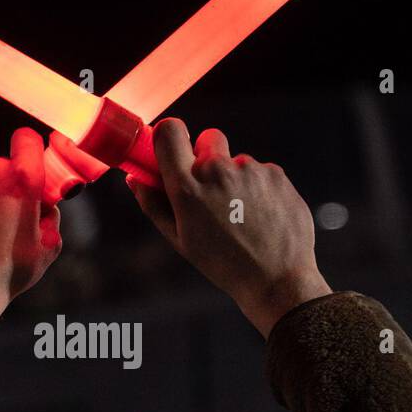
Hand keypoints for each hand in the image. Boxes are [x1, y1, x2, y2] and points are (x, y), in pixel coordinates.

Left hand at [0, 128, 61, 358]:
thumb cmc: (8, 270)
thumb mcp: (49, 246)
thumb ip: (52, 216)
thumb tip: (46, 207)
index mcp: (22, 180)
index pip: (27, 139)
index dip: (31, 152)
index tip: (34, 169)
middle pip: (5, 164)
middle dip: (11, 184)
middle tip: (14, 214)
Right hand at [127, 118, 331, 337]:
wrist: (276, 280)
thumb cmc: (223, 263)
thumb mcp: (180, 240)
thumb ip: (154, 204)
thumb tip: (135, 178)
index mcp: (188, 188)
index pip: (169, 132)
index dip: (170, 136)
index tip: (173, 150)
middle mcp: (218, 172)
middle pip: (208, 139)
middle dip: (207, 157)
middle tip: (212, 191)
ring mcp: (251, 170)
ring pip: (236, 160)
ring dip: (235, 178)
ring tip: (242, 215)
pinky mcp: (276, 174)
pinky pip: (260, 170)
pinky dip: (259, 187)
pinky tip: (261, 215)